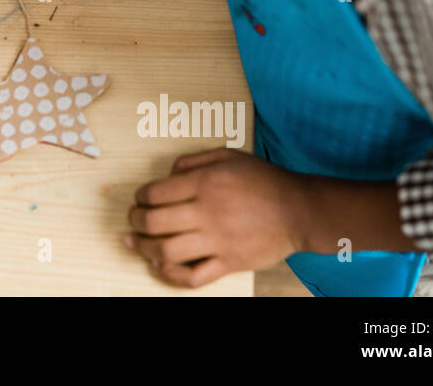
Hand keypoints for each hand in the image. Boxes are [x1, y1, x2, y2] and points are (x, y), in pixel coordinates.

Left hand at [124, 148, 311, 287]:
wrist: (300, 211)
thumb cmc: (264, 180)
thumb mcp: (228, 156)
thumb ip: (193, 161)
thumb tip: (167, 173)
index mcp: (205, 184)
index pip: (156, 193)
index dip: (140, 196)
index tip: (139, 198)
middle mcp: (207, 213)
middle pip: (155, 222)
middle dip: (136, 221)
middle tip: (132, 219)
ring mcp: (218, 241)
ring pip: (168, 251)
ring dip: (145, 249)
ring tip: (136, 243)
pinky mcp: (229, 263)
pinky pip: (194, 276)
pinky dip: (172, 274)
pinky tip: (163, 266)